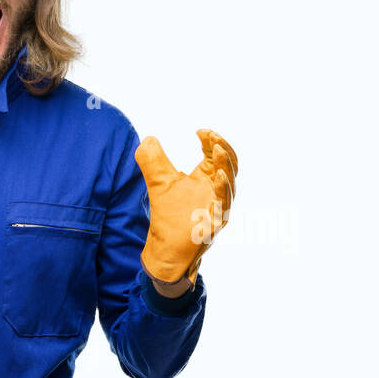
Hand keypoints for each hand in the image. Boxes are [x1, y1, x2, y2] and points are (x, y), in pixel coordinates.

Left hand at [135, 128, 237, 285]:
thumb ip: (152, 160)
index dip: (212, 140)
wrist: (165, 247)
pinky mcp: (216, 222)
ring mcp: (219, 206)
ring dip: (225, 164)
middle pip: (230, 164)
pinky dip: (223, 188)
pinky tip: (217, 175)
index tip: (199, 130)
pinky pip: (224, 203)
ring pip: (230, 182)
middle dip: (223, 148)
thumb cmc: (167, 217)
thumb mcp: (158, 182)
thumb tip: (147, 139)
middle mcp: (217, 190)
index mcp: (207, 178)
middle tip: (212, 136)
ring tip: (217, 148)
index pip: (216, 154)